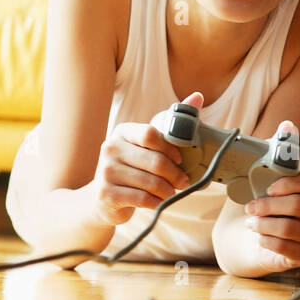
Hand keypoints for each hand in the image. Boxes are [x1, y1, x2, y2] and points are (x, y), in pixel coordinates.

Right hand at [90, 90, 202, 226]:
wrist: (101, 199)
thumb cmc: (132, 169)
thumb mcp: (146, 146)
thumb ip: (172, 124)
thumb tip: (197, 97)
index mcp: (123, 132)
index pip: (150, 134)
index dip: (170, 148)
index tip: (180, 160)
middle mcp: (110, 148)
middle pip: (155, 161)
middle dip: (175, 175)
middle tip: (183, 182)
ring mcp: (106, 172)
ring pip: (151, 183)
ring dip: (168, 191)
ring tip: (170, 193)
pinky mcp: (106, 194)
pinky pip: (142, 199)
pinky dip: (156, 202)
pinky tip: (158, 202)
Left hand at [242, 121, 299, 267]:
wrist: (273, 236)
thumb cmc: (277, 204)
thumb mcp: (278, 178)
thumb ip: (284, 150)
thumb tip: (287, 124)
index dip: (286, 185)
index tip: (268, 188)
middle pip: (297, 207)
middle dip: (267, 206)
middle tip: (250, 207)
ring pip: (287, 229)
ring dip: (263, 225)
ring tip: (252, 222)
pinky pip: (284, 249)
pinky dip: (265, 241)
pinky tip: (260, 236)